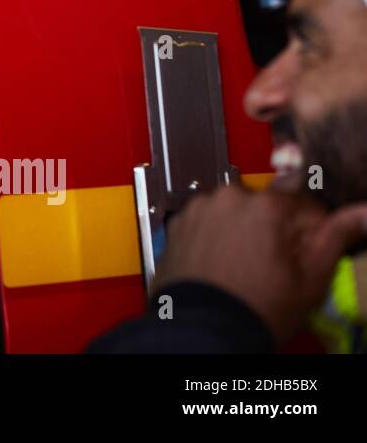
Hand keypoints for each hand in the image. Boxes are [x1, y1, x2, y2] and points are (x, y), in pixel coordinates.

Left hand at [154, 183, 366, 343]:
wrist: (202, 329)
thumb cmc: (258, 307)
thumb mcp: (310, 277)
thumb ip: (335, 236)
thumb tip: (362, 213)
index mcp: (265, 204)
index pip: (303, 204)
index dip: (308, 231)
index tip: (302, 253)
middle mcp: (227, 197)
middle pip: (264, 206)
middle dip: (272, 229)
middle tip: (270, 265)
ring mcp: (198, 209)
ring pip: (233, 212)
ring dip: (241, 231)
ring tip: (242, 267)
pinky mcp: (177, 224)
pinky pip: (206, 222)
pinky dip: (213, 236)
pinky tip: (219, 263)